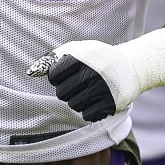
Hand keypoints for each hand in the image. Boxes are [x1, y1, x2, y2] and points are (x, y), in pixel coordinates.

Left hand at [32, 27, 164, 121]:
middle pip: (62, 93)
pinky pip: (87, 115)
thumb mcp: (78, 49)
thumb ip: (53, 58)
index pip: (54, 75)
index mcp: (82, 56)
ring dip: (76, 100)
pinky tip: (94, 100)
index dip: (56, 77)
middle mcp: (93, 72)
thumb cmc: (98, 57)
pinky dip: (87, 110)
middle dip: (65, 91)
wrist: (132, 66)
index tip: (64, 75)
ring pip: (73, 105)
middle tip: (76, 85)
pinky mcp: (111, 103)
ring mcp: (103, 88)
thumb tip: (32, 72)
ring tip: (86, 91)